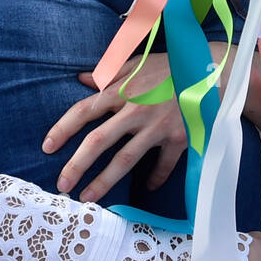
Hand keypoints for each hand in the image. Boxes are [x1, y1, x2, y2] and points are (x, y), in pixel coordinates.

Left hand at [44, 52, 188, 201]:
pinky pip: (163, 165)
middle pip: (99, 141)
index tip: (47, 147)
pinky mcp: (179, 138)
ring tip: (88, 198)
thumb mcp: (138, 62)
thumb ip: (110, 72)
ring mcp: (158, 127)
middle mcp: (136, 110)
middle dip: (76, 165)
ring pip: (125, 160)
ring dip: (104, 182)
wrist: (213, 70)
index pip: (84, 110)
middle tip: (62, 185)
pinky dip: (155, 178)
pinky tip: (147, 188)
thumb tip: (82, 79)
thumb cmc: (172, 66)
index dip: (62, 129)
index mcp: (122, 90)